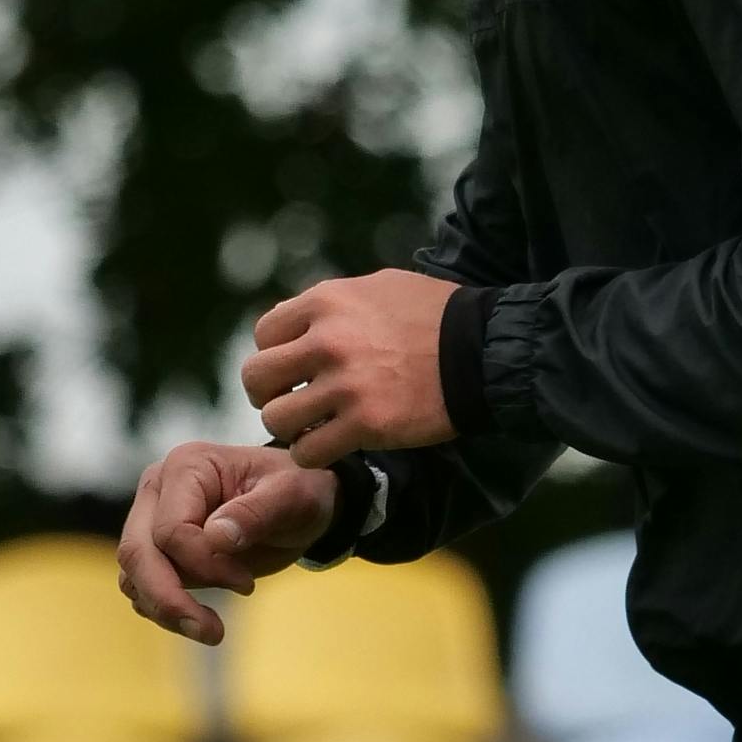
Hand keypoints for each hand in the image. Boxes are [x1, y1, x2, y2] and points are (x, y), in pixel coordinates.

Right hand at [116, 439, 339, 644]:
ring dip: (165, 611)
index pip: (171, 530)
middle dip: (169, 599)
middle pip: (136, 552)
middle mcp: (158, 489)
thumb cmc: (296, 490)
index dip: (205, 565)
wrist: (295, 503)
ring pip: (132, 575)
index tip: (247, 584)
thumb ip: (257, 513)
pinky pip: (141, 587)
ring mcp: (149, 519)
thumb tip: (215, 536)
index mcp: (187, 466)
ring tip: (210, 631)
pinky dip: (164, 610)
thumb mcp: (293, 496)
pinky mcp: (154, 549)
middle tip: (213, 633)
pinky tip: (199, 619)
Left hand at [241, 268, 455, 460]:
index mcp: (327, 302)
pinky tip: (330, 446)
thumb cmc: (434, 316)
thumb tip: (285, 318)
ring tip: (312, 427)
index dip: (274, 355)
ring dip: (290, 428)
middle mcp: (328, 341)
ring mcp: (346, 385)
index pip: (264, 334)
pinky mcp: (366, 425)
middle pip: (257, 377)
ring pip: (276, 418)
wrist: (483, 351)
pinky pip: (309, 451)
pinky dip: (312, 454)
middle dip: (269, 393)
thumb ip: (329, 302)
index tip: (294, 368)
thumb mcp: (378, 287)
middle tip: (292, 401)